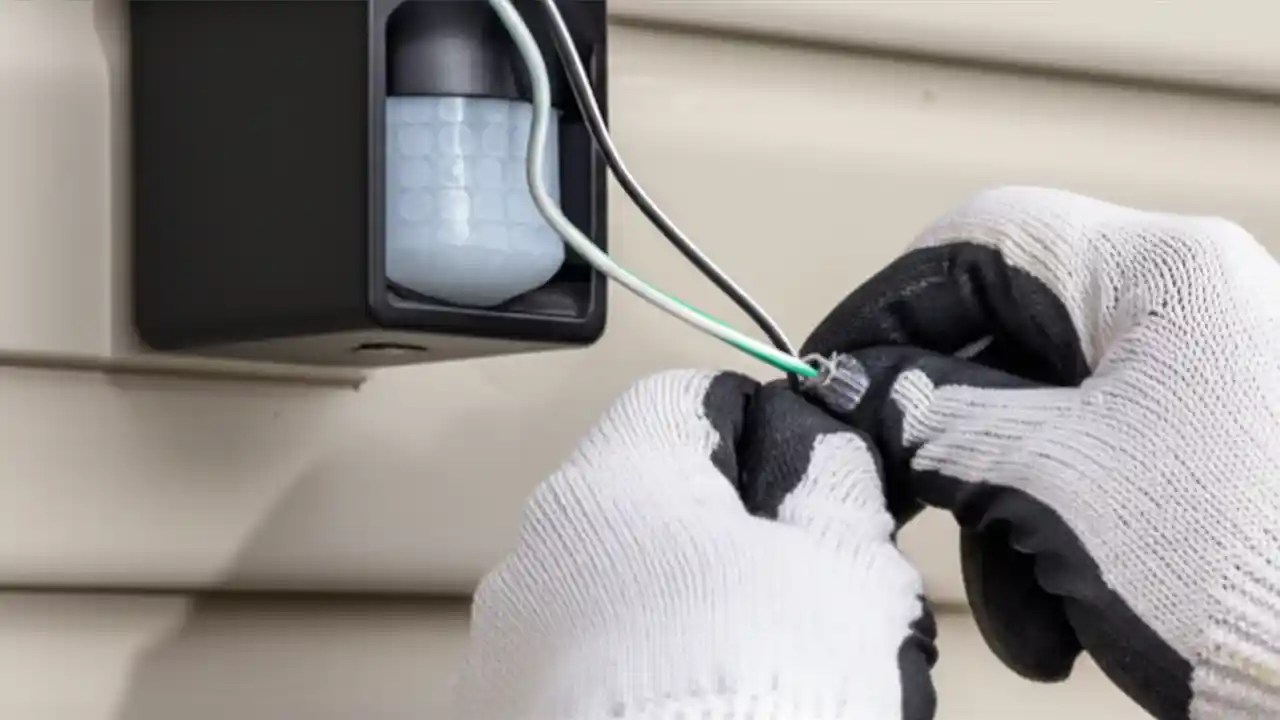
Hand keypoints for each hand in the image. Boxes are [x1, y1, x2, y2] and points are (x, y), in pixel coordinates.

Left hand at [452, 371, 936, 718]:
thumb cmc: (768, 684)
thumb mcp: (842, 568)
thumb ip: (831, 482)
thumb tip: (819, 447)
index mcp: (615, 481)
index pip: (678, 399)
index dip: (750, 426)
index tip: (793, 476)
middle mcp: (536, 547)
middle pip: (635, 499)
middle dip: (706, 528)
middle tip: (780, 587)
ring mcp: (503, 637)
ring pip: (597, 586)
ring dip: (656, 604)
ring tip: (724, 665)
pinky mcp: (492, 707)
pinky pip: (565, 663)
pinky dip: (615, 671)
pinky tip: (665, 709)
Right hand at [803, 187, 1279, 718]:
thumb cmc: (1236, 562)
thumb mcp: (1048, 480)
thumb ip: (930, 417)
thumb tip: (851, 388)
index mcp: (1158, 273)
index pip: (979, 242)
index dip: (884, 307)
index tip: (826, 374)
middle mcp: (1183, 312)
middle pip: (1003, 345)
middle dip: (946, 445)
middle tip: (889, 497)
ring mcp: (1198, 389)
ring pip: (1038, 427)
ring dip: (1000, 526)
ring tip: (1028, 619)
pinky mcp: (1204, 461)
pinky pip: (1088, 477)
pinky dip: (1053, 549)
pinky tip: (1065, 632)